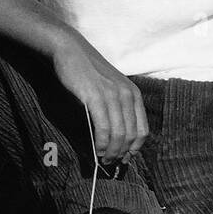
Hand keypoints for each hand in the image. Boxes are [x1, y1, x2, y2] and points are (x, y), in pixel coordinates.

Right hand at [48, 31, 147, 161]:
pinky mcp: (96, 97)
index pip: (142, 131)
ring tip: (102, 159)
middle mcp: (127, 95)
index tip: (123, 159)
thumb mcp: (109, 89)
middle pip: (131, 136)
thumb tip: (115, 139)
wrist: (70, 50)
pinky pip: (104, 128)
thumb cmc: (87, 73)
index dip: (134, 149)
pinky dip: (101, 143)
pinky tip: (96, 149)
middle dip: (121, 154)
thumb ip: (116, 110)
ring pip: (119, 135)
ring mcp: (113, 95)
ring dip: (111, 152)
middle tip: (110, 163)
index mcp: (134, 94)